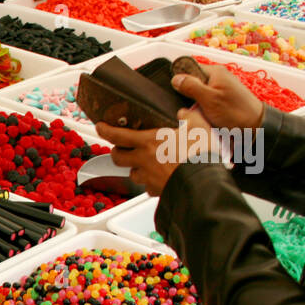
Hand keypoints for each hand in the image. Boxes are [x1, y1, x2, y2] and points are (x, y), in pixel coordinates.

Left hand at [96, 107, 217, 196]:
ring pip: (132, 173)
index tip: (100, 127)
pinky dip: (150, 183)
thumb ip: (189, 117)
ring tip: (144, 164)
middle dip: (117, 152)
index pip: (117, 135)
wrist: (203, 183)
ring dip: (135, 168)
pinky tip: (160, 178)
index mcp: (148, 142)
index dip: (105, 130)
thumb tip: (184, 113)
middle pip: (117, 157)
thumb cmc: (199, 156)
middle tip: (121, 148)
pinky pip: (147, 187)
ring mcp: (148, 177)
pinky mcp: (156, 191)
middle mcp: (143, 160)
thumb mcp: (198, 127)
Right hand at [171, 64, 264, 129]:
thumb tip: (175, 78)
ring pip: (196, 96)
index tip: (175, 93)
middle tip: (185, 109)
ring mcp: (218, 91)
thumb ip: (191, 86)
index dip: (181, 80)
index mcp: (215, 73)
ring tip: (193, 116)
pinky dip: (199, 112)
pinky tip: (199, 119)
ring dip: (192, 106)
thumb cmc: (235, 112)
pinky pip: (203, 105)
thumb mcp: (210, 98)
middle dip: (185, 96)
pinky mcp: (219, 103)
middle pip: (192, 84)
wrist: (256, 128)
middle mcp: (217, 80)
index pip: (189, 69)